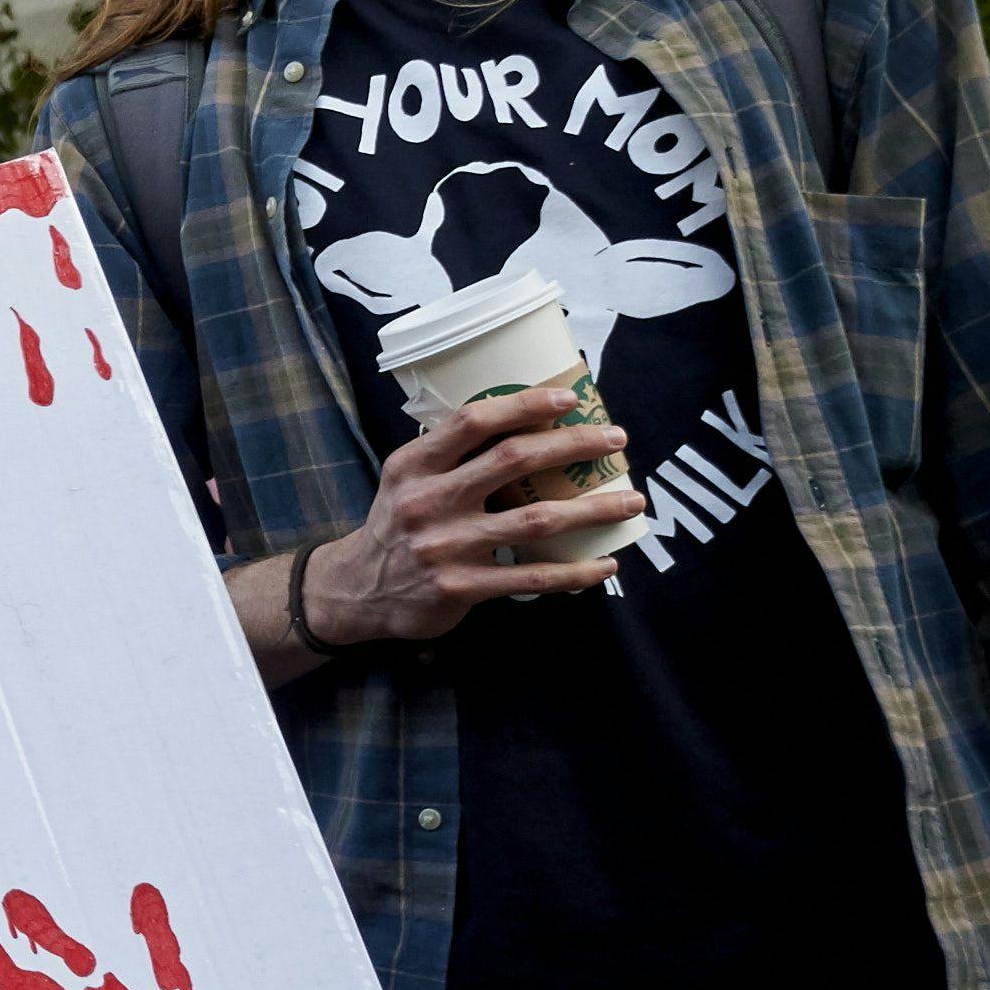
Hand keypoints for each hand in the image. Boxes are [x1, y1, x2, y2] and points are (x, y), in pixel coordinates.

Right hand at [259, 382, 641, 657]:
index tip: (569, 398)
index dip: (524, 405)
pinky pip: (530, 578)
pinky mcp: (460, 587)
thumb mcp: (407, 480)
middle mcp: (427, 501)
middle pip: (514, 461)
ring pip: (535, 520)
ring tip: (632, 501)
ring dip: (593, 510)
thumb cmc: (398, 525)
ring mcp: (445, 546)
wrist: (356, 590)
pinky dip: (574, 572)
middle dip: (574, 445)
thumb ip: (452, 456)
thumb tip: (524, 424)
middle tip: (616, 440)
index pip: (472, 422)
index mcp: (414, 465)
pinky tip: (605, 565)